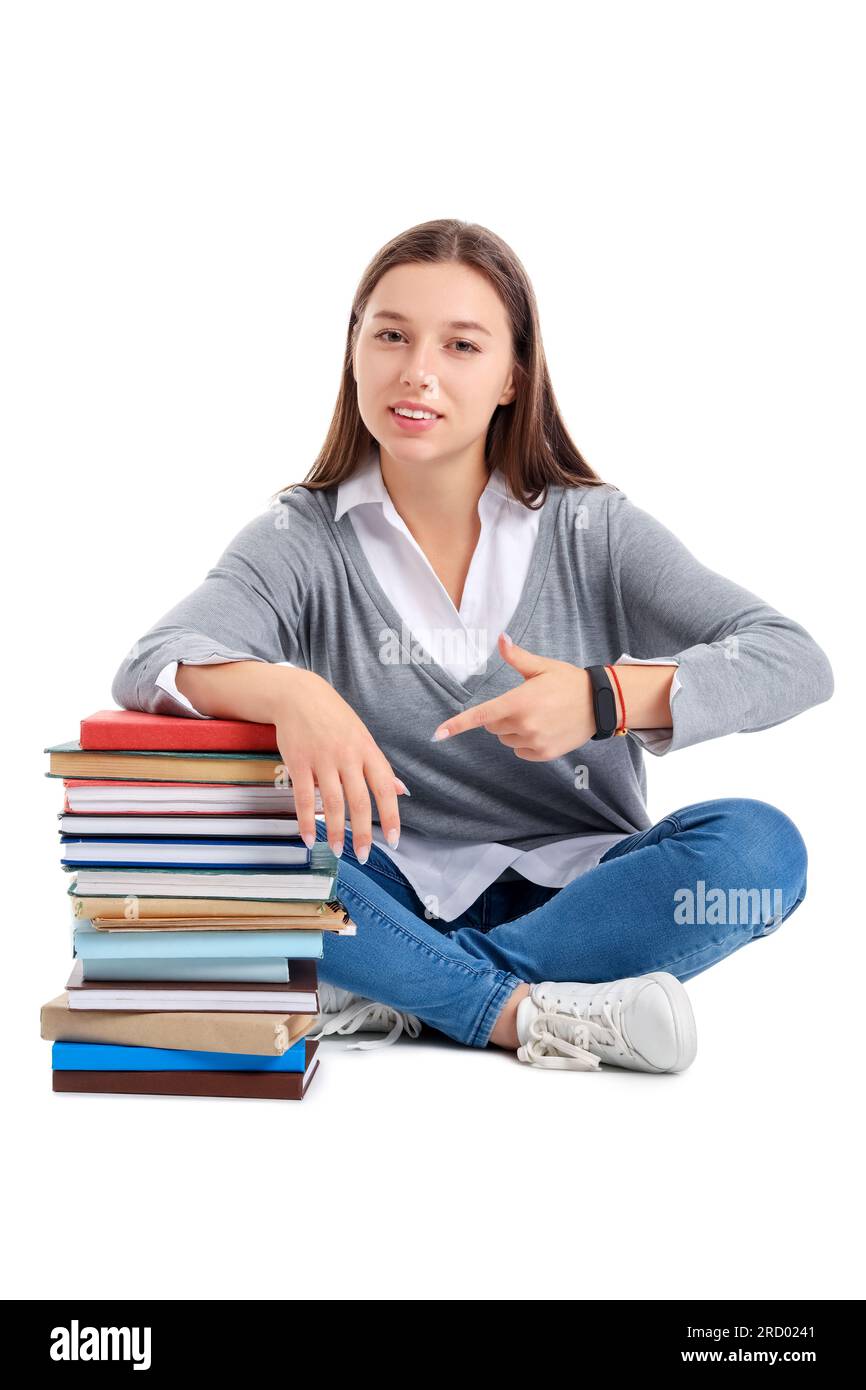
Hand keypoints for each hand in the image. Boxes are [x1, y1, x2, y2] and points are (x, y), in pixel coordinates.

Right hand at [273, 669, 407, 857]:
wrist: (299, 695)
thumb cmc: (334, 717)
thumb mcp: (363, 736)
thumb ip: (380, 766)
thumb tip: (402, 791)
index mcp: (367, 750)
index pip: (385, 788)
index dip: (391, 816)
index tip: (393, 841)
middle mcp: (347, 756)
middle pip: (359, 800)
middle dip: (362, 832)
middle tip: (363, 856)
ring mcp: (322, 759)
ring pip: (331, 802)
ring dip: (335, 831)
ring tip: (338, 851)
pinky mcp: (298, 761)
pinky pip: (302, 797)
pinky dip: (306, 820)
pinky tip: (310, 838)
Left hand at [430, 633, 596, 759]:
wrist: (599, 704)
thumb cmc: (568, 682)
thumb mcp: (542, 667)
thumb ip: (517, 657)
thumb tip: (500, 639)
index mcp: (519, 701)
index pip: (481, 716)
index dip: (457, 725)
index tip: (437, 735)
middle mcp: (524, 724)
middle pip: (492, 727)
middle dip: (500, 716)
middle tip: (524, 703)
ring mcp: (534, 741)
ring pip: (506, 740)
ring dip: (513, 730)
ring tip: (538, 715)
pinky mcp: (543, 754)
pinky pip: (520, 751)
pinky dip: (525, 742)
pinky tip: (543, 729)